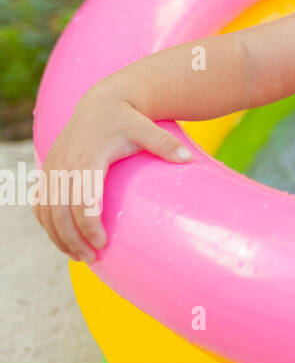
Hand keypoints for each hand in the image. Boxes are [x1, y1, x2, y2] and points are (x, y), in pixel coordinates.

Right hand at [32, 87, 193, 262]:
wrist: (101, 103)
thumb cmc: (127, 119)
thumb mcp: (147, 129)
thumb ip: (165, 144)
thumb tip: (188, 160)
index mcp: (86, 159)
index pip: (81, 202)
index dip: (89, 226)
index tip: (103, 244)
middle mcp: (63, 165)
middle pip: (58, 213)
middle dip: (72, 240)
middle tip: (92, 258)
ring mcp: (51, 169)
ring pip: (45, 212)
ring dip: (58, 237)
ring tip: (79, 255)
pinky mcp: (47, 172)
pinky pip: (39, 204)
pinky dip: (47, 224)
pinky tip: (63, 239)